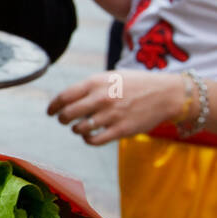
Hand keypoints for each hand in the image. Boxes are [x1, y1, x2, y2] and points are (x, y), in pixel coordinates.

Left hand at [47, 70, 187, 145]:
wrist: (166, 94)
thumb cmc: (135, 85)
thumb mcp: (111, 77)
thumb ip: (90, 87)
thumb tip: (68, 99)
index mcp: (96, 82)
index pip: (65, 96)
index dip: (53, 106)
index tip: (50, 111)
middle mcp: (101, 98)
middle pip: (68, 114)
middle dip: (62, 119)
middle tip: (63, 120)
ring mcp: (111, 115)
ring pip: (79, 128)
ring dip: (75, 129)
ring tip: (79, 127)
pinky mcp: (120, 130)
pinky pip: (94, 140)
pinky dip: (87, 139)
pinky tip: (89, 136)